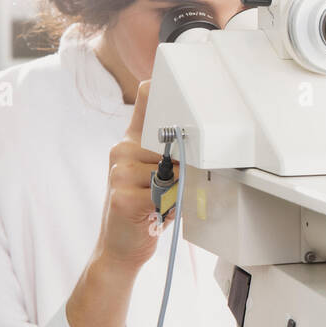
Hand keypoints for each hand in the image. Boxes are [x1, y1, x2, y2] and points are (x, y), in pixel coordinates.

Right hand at [94, 80, 175, 272]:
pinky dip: (171, 206)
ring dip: (179, 191)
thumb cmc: (147, 207)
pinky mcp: (122, 194)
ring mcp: (119, 170)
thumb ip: (173, 154)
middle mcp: (122, 149)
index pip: (147, 99)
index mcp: (132, 140)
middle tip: (171, 186)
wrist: (122, 246)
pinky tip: (157, 213)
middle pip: (175, 142)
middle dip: (185, 166)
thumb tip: (206, 141)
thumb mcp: (159, 174)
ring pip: (175, 171)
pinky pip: (167, 193)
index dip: (164, 87)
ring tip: (163, 202)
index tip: (178, 79)